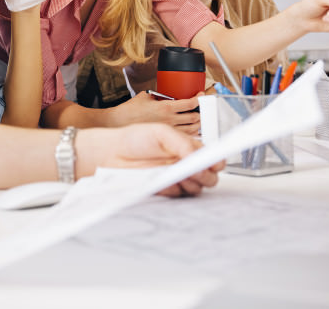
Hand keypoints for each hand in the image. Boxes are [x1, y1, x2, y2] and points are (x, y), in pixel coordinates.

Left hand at [77, 124, 222, 196]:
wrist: (112, 153)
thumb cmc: (134, 139)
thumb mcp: (161, 133)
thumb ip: (182, 144)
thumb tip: (198, 157)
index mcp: (186, 147)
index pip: (210, 156)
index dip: (216, 160)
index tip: (216, 162)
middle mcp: (183, 164)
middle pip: (208, 175)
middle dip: (208, 174)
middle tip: (197, 170)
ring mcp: (175, 178)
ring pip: (197, 188)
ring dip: (194, 183)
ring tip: (183, 174)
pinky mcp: (165, 191)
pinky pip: (179, 196)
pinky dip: (178, 189)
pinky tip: (169, 180)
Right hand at [111, 91, 201, 135]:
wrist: (118, 123)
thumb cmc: (129, 110)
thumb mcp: (145, 96)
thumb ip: (158, 95)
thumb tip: (165, 95)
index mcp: (165, 107)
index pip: (189, 103)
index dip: (198, 99)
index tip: (200, 96)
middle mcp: (169, 120)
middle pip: (194, 117)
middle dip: (201, 112)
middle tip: (201, 108)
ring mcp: (168, 130)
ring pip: (192, 129)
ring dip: (198, 124)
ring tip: (198, 119)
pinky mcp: (164, 138)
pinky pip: (183, 137)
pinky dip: (190, 134)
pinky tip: (190, 131)